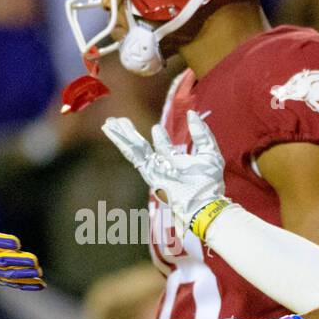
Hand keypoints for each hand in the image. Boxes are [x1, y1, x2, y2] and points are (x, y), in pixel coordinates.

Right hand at [102, 110, 227, 234]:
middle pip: (142, 146)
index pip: (161, 146)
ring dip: (121, 135)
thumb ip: (201, 134)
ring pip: (134, 149)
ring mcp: (153, 171)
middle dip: (130, 133)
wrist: (205, 204)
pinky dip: (122, 143)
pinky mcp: (148, 173)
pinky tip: (112, 133)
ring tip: (109, 123)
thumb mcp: (209, 152)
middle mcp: (161, 167)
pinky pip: (133, 155)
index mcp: (174, 163)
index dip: (157, 136)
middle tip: (117, 121)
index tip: (155, 128)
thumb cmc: (209, 184)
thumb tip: (191, 114)